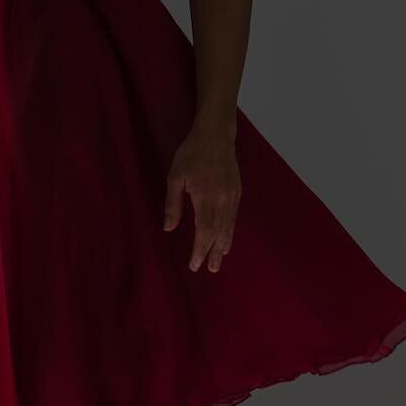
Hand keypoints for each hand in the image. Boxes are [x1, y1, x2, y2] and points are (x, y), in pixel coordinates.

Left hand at [164, 125, 242, 271]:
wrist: (215, 135)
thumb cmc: (191, 154)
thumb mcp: (175, 176)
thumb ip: (173, 204)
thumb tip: (168, 228)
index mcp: (205, 197)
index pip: (204, 231)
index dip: (200, 249)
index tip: (195, 264)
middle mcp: (222, 200)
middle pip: (219, 232)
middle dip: (214, 253)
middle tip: (211, 270)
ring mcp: (232, 196)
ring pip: (229, 226)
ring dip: (224, 244)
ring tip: (220, 260)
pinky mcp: (237, 191)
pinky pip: (234, 216)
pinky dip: (231, 230)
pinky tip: (227, 238)